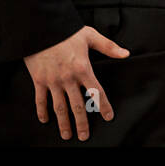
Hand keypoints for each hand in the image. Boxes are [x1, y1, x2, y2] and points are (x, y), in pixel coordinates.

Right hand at [23, 26, 128, 140]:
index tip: (108, 117)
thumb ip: (109, 47)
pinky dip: (42, 111)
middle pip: (77, 106)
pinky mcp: (39, 81)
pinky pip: (40, 100)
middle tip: (84, 136)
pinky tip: (45, 120)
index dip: (103, 106)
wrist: (41, 28)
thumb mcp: (91, 36)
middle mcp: (68, 79)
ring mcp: (52, 81)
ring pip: (59, 107)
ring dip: (63, 123)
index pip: (96, 92)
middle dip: (81, 123)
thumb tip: (126, 53)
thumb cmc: (67, 31)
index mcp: (83, 69)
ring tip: (67, 135)